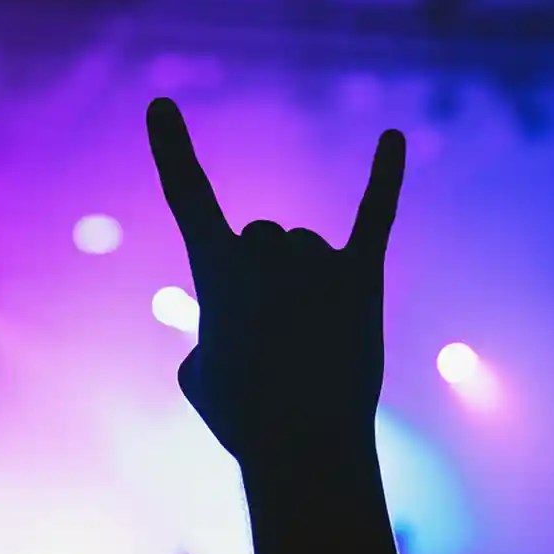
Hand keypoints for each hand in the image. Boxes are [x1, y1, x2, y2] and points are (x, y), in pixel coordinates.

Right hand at [146, 97, 404, 464]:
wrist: (308, 448)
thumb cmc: (245, 419)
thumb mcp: (200, 376)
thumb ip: (214, 332)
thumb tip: (251, 320)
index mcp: (216, 270)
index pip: (187, 196)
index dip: (172, 151)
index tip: (161, 105)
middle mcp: (266, 251)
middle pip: (261, 237)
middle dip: (264, 280)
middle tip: (274, 340)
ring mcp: (317, 260)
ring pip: (306, 250)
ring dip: (305, 287)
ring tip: (310, 343)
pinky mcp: (363, 276)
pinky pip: (375, 214)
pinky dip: (385, 175)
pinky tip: (392, 136)